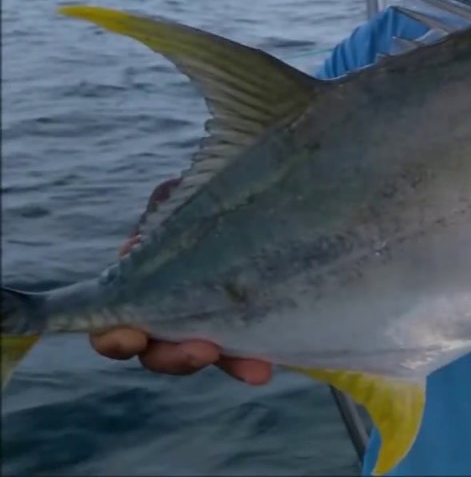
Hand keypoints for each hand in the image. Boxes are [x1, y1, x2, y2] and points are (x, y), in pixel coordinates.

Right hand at [87, 178, 272, 384]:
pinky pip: (244, 348)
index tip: (132, 336)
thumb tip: (147, 236)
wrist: (265, 194)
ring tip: (251, 367)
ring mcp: (208, 318)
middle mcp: (168, 309)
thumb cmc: (210, 193)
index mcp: (140, 283)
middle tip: (202, 351)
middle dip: (174, 357)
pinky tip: (263, 368)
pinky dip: (251, 359)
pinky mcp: (246, 321)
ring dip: (223, 363)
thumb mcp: (182, 193)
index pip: (114, 323)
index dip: (115, 336)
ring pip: (203, 355)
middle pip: (156, 352)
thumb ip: (164, 206)